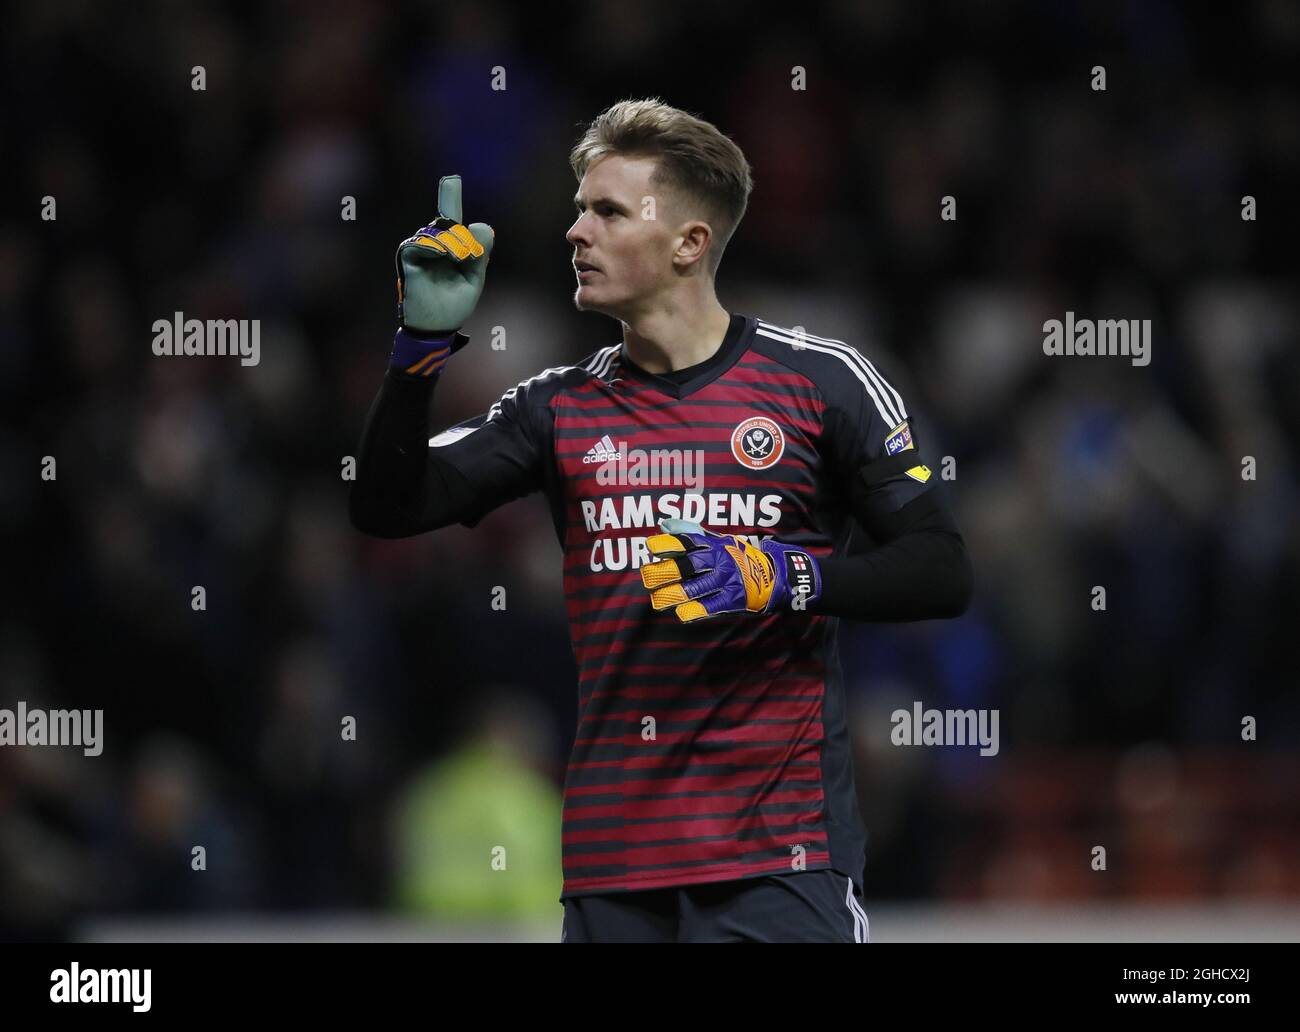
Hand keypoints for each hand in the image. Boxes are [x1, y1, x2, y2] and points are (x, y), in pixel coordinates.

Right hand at [395, 174, 494, 335]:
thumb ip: (481, 254)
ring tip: (460, 259)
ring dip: (452, 243)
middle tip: (470, 257)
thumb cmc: (454, 304)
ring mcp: (419, 250)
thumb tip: (483, 226)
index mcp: (450, 247)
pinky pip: (418, 243)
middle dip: (464, 238)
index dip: (449, 196)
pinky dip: (432, 247)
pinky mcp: (407, 258)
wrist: (438, 326)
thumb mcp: (475, 278)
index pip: (450, 217)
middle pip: (450, 224)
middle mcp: (433, 245)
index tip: (452, 179)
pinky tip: (442, 255)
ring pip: (436, 232)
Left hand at [639, 518, 821, 622]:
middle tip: (646, 575)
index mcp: (713, 546)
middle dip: (666, 571)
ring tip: (657, 599)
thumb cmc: (739, 557)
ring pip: (696, 587)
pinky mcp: (734, 600)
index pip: (687, 542)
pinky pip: (712, 606)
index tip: (650, 547)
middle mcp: (719, 561)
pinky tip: (682, 614)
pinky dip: (697, 611)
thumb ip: (690, 533)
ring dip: (675, 594)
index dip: (668, 544)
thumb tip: (665, 524)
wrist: (776, 574)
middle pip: (688, 565)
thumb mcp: (718, 541)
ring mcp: (727, 581)